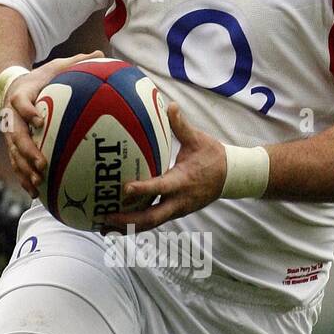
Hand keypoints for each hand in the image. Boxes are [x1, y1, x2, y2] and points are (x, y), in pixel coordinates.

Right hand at [0, 50, 104, 196]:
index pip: (21, 103)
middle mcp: (11, 117)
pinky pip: (16, 164)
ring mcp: (10, 134)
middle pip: (15, 136)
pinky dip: (23, 178)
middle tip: (42, 164)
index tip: (39, 119)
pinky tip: (35, 193)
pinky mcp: (12, 146)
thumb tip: (102, 54)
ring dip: (24, 170)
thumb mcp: (54, 67)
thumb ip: (75, 62)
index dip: (28, 112)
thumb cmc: (40, 79)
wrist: (9, 89)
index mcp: (21, 96)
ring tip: (37, 184)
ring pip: (13, 154)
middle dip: (27, 152)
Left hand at [99, 103, 226, 232]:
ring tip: (102, 227)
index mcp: (183, 181)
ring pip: (150, 224)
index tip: (124, 188)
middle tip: (104, 217)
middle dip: (127, 220)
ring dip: (127, 227)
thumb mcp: (198, 140)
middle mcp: (179, 201)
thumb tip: (170, 105)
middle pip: (151, 218)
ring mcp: (177, 210)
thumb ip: (181, 125)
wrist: (231, 177)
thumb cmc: (213, 156)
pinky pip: (153, 222)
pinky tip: (117, 224)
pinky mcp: (174, 212)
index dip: (143, 189)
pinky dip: (135, 225)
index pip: (161, 187)